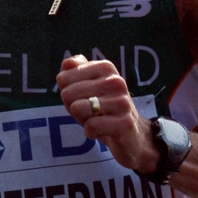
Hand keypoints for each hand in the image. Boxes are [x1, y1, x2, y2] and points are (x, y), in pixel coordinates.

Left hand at [58, 55, 157, 173]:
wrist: (133, 135)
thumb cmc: (104, 109)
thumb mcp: (89, 86)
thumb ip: (76, 70)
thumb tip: (67, 63)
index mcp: (106, 68)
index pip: (63, 79)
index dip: (68, 94)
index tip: (84, 99)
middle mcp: (116, 81)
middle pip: (68, 94)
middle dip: (73, 108)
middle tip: (91, 112)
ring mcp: (122, 102)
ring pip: (77, 109)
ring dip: (82, 120)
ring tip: (98, 120)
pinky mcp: (124, 123)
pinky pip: (90, 127)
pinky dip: (91, 132)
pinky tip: (104, 131)